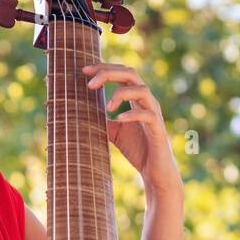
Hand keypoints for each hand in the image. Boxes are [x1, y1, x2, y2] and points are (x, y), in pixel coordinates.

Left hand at [82, 61, 182, 194]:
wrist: (155, 172)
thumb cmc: (137, 150)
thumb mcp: (114, 132)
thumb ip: (103, 120)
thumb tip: (81, 114)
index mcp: (136, 98)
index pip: (121, 73)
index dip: (104, 68)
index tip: (84, 70)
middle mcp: (147, 101)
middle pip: (131, 73)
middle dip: (109, 73)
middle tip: (89, 83)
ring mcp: (154, 113)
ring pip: (142, 89)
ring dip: (121, 94)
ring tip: (106, 107)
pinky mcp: (158, 129)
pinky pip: (148, 115)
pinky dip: (132, 114)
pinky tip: (118, 119)